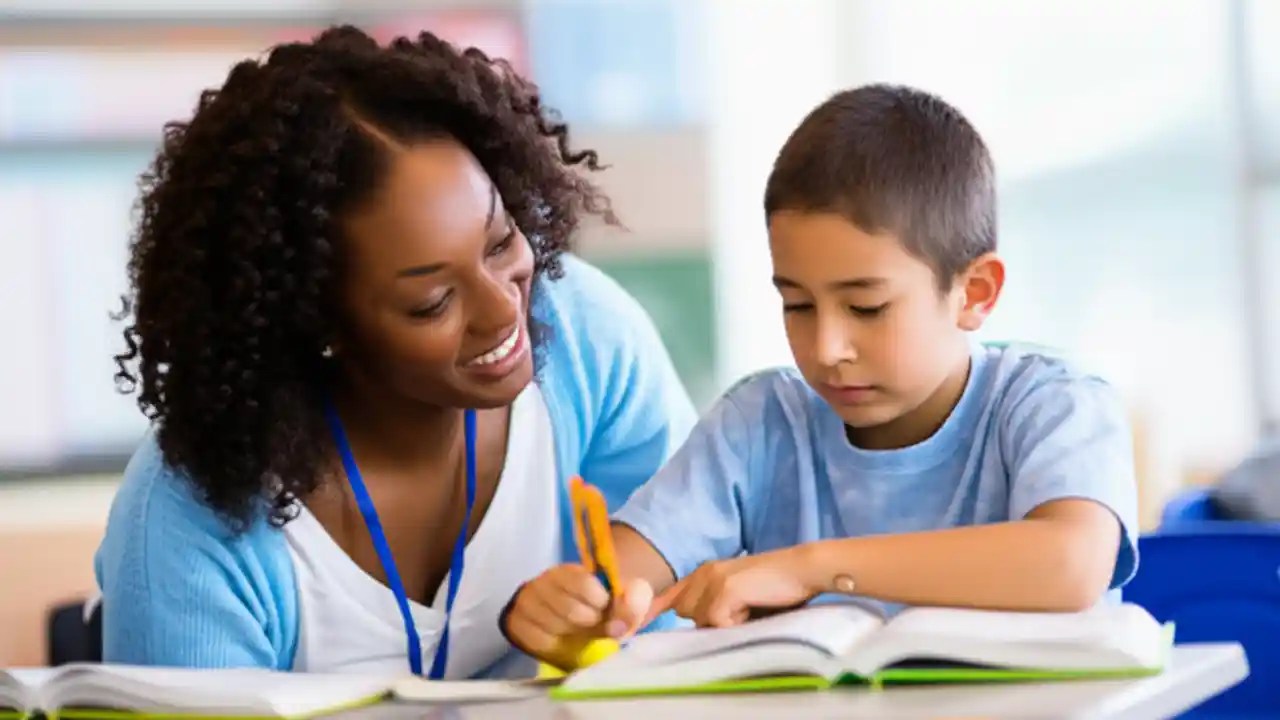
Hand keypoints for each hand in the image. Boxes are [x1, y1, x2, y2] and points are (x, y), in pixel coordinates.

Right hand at [502, 564, 653, 669]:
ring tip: (577, 630)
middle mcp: (543, 582)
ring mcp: (527, 602)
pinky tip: (559, 638)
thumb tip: (619, 625)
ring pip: (553, 625)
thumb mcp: (626, 600)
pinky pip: (537, 640)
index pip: (583, 582)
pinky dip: (553, 645)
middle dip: (588, 622)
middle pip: (569, 609)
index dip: (600, 602)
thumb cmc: (602, 607)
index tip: (605, 608)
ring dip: (571, 635)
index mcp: (569, 570)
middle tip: (592, 623)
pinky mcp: (516, 622)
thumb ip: (633, 604)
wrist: (575, 620)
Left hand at [650, 547, 817, 628]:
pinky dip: (735, 624)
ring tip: (748, 611)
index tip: (633, 627)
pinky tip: (752, 610)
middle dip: (706, 621)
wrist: (801, 569)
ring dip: (723, 624)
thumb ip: (715, 607)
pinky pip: (717, 622)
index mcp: (704, 573)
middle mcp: (702, 573)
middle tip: (738, 613)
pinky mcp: (724, 590)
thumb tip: (700, 626)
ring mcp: (711, 580)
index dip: (651, 611)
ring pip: (700, 620)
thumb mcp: (737, 598)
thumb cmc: (775, 588)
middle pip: (684, 612)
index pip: (669, 596)